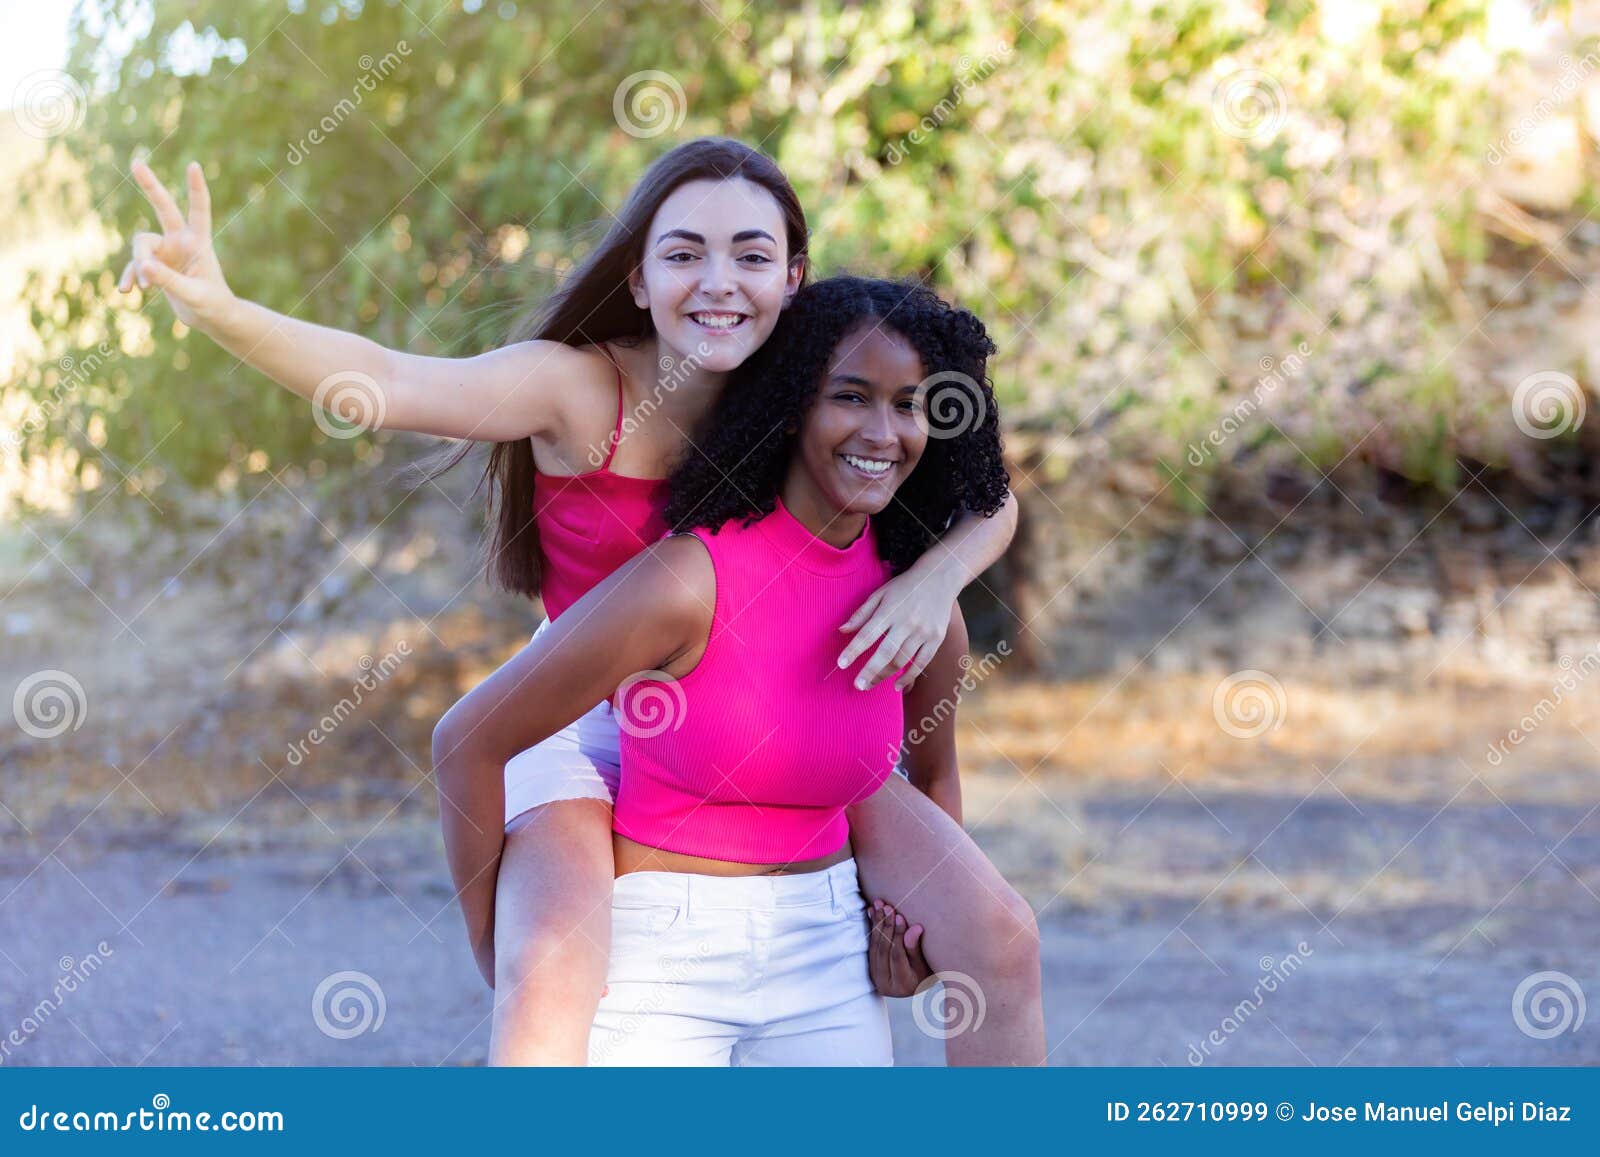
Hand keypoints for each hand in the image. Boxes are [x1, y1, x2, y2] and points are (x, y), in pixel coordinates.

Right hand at [118, 159, 234, 330]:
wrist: (211, 319)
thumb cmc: (212, 305)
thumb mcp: (193, 295)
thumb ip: (168, 280)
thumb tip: (143, 265)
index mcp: (199, 242)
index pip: (199, 210)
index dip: (196, 188)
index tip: (194, 165)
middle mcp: (182, 241)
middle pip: (164, 208)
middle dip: (150, 185)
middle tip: (136, 162)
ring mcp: (167, 251)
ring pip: (141, 246)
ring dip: (139, 265)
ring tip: (144, 288)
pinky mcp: (156, 265)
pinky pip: (136, 265)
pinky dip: (131, 276)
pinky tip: (126, 291)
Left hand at [837, 565, 957, 691]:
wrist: (939, 578)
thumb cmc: (904, 587)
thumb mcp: (880, 594)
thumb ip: (861, 614)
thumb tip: (842, 631)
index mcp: (889, 610)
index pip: (867, 634)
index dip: (853, 650)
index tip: (841, 664)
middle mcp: (906, 622)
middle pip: (885, 652)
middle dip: (870, 671)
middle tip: (858, 685)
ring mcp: (923, 632)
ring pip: (902, 660)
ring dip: (885, 676)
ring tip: (871, 684)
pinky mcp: (936, 639)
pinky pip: (921, 664)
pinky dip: (909, 677)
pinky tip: (897, 686)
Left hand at [866, 899, 931, 996]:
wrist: (917, 984)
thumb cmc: (927, 974)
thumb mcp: (926, 963)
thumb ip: (916, 948)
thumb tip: (915, 927)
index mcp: (902, 984)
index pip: (897, 955)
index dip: (898, 935)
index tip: (900, 916)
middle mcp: (885, 983)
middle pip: (883, 950)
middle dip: (886, 926)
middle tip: (887, 907)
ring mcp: (876, 976)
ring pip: (875, 946)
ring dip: (877, 923)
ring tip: (879, 905)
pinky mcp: (871, 967)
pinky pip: (871, 944)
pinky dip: (872, 927)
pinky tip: (872, 912)